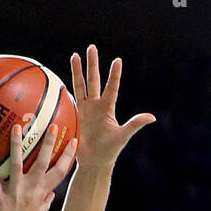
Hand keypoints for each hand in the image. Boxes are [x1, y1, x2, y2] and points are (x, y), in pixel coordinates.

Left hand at [0, 123, 77, 210]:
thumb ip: (45, 203)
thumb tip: (53, 193)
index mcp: (41, 195)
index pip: (60, 173)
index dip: (68, 157)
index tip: (74, 141)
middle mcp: (30, 192)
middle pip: (43, 163)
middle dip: (49, 144)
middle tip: (53, 125)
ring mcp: (14, 194)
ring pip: (17, 164)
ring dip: (16, 145)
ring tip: (16, 127)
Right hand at [70, 45, 154, 169]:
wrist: (93, 163)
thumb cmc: (109, 151)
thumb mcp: (123, 136)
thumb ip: (135, 124)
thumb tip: (152, 117)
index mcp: (108, 108)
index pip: (112, 87)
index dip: (114, 75)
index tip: (117, 60)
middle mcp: (95, 106)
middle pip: (93, 81)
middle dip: (92, 64)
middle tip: (91, 48)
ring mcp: (84, 110)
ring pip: (79, 86)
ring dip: (77, 71)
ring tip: (75, 55)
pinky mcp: (73, 116)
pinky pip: (68, 101)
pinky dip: (63, 91)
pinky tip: (58, 79)